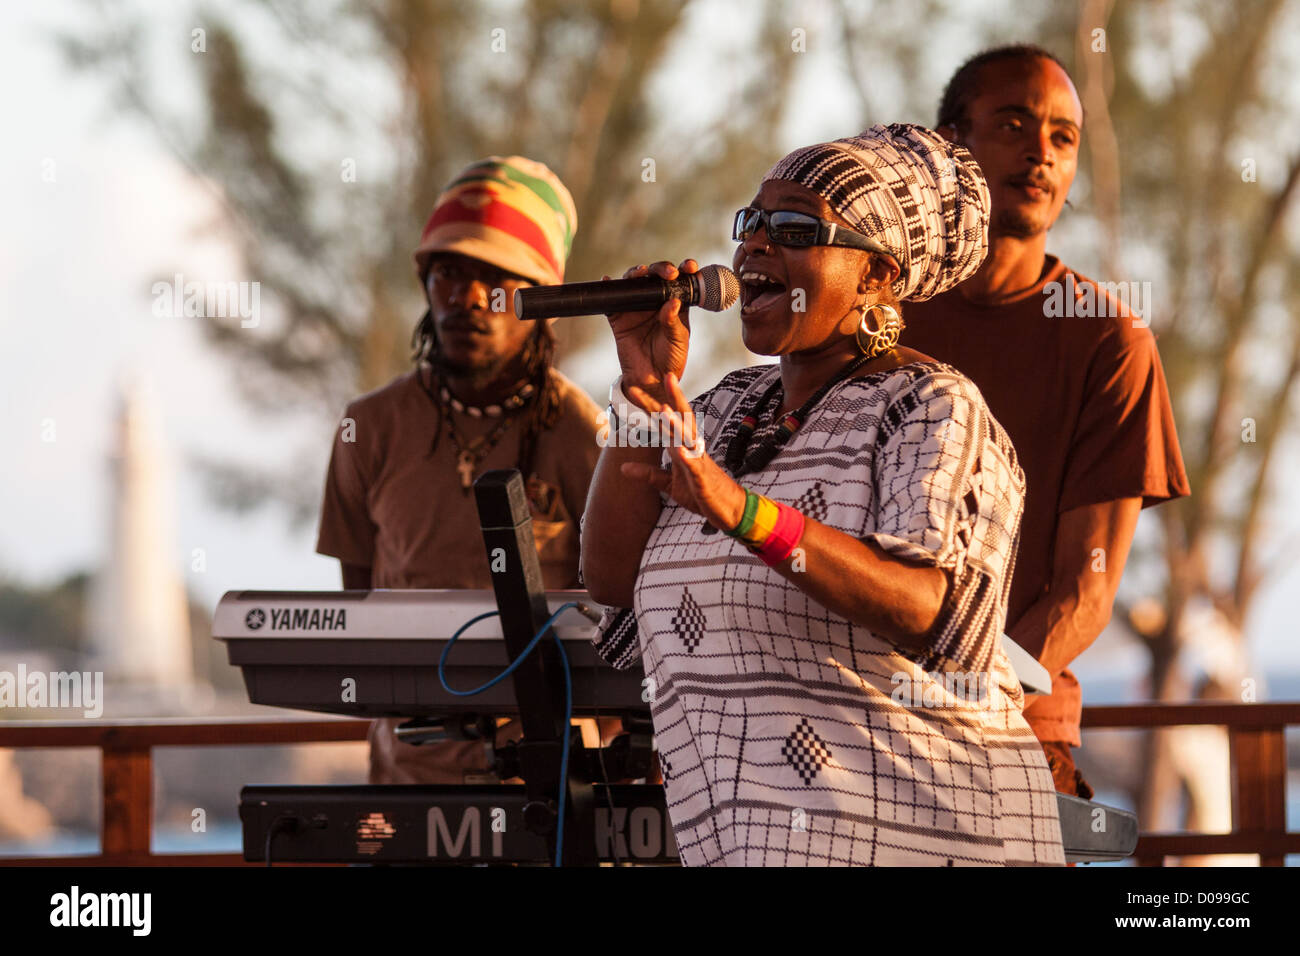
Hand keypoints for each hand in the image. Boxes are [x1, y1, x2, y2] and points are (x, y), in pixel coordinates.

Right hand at [605, 259, 696, 407]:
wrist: (650, 380)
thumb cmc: (670, 360)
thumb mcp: (678, 341)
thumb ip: (674, 322)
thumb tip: (673, 302)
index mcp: (675, 305)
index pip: (681, 282)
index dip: (685, 270)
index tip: (690, 267)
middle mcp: (656, 302)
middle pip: (656, 277)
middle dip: (662, 269)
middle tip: (669, 273)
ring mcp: (636, 308)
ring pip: (634, 283)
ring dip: (636, 274)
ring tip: (640, 273)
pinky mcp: (619, 318)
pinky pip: (612, 301)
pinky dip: (608, 288)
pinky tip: (608, 280)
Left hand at [619, 371, 746, 530]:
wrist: (728, 509)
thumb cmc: (700, 492)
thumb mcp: (669, 484)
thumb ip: (648, 474)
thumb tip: (622, 467)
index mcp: (681, 446)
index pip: (665, 422)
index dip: (650, 406)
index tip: (633, 388)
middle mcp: (691, 448)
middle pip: (682, 419)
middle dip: (674, 398)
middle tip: (667, 376)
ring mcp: (698, 461)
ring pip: (688, 439)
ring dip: (676, 425)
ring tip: (664, 410)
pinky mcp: (703, 479)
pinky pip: (695, 466)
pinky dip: (687, 458)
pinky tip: (679, 450)